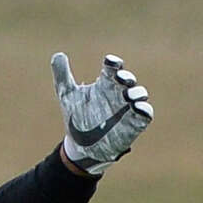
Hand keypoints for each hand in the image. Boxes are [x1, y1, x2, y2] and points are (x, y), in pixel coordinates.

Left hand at [51, 52, 152, 175]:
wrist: (81, 147)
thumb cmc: (77, 117)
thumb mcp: (67, 96)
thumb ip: (63, 76)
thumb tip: (58, 55)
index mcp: (105, 83)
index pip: (113, 67)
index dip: (114, 62)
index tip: (109, 62)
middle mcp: (118, 92)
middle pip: (128, 79)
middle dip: (127, 77)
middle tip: (120, 78)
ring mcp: (127, 107)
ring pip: (140, 94)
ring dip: (136, 92)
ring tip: (127, 96)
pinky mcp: (134, 123)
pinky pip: (145, 113)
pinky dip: (144, 109)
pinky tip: (137, 108)